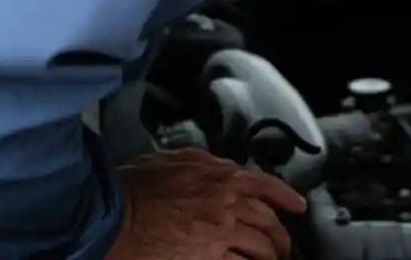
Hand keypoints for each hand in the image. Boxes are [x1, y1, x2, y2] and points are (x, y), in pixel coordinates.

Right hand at [105, 148, 306, 259]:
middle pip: (268, 220)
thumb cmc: (134, 188)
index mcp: (221, 177)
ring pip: (260, 247)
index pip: (266, 184)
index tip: (298, 206)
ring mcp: (220, 233)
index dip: (286, 196)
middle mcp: (227, 203)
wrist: (113, 217)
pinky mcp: (209, 258)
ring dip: (269, 256)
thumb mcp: (172, 160)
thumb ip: (202, 162)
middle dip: (280, 235)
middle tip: (283, 246)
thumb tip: (220, 165)